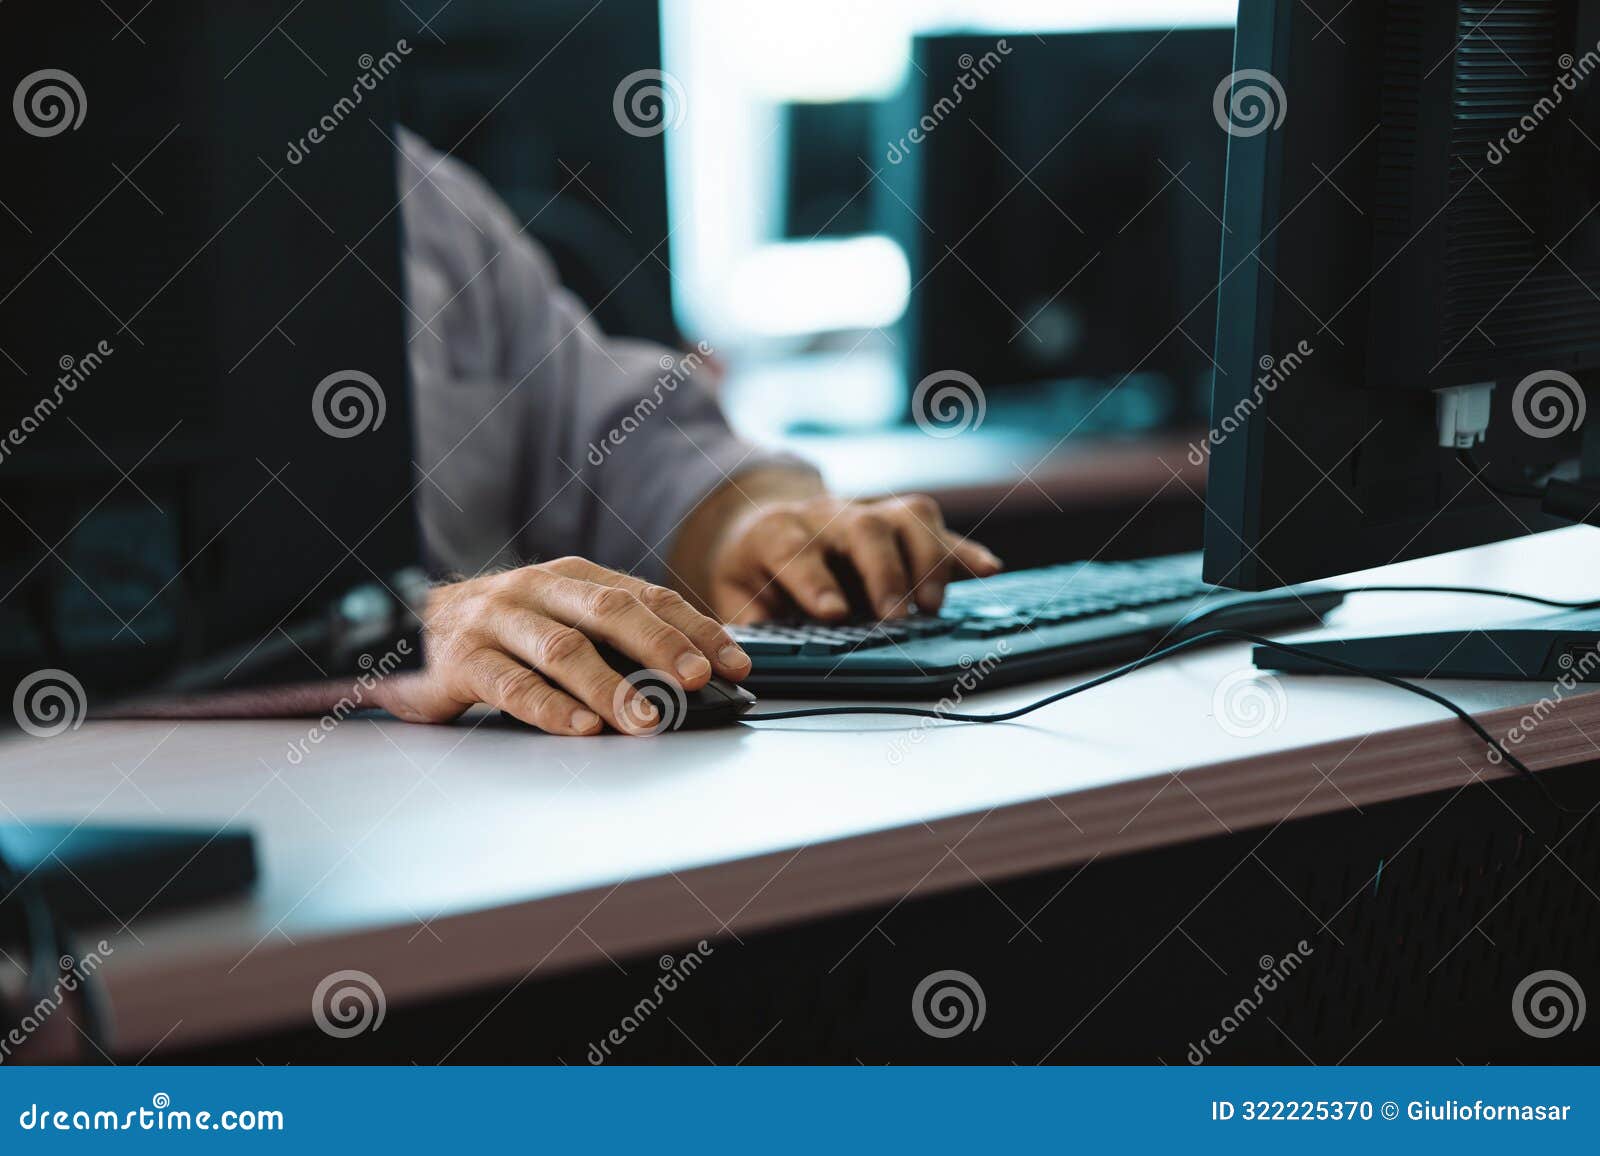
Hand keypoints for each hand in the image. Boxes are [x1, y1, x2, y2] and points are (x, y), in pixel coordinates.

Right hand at [370, 557, 751, 734]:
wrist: (411, 627)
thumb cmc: (507, 630)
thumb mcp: (563, 618)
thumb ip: (616, 638)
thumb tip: (694, 674)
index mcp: (574, 575)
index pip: (648, 596)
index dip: (695, 628)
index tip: (733, 662)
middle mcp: (538, 589)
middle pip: (610, 612)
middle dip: (661, 647)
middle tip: (696, 680)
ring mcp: (498, 620)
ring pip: (563, 649)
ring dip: (610, 686)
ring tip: (646, 717)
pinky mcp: (463, 660)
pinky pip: (511, 684)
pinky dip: (551, 708)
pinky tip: (582, 728)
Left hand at [705, 493, 1001, 623]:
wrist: (770, 523)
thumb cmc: (757, 569)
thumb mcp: (735, 594)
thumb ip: (749, 625)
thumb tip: (755, 662)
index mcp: (778, 532)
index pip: (794, 549)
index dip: (814, 581)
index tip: (833, 615)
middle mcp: (827, 516)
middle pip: (862, 529)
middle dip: (882, 573)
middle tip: (893, 618)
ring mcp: (869, 513)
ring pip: (906, 517)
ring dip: (925, 560)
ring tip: (931, 607)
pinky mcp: (901, 522)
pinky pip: (938, 528)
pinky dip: (964, 550)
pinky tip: (988, 570)